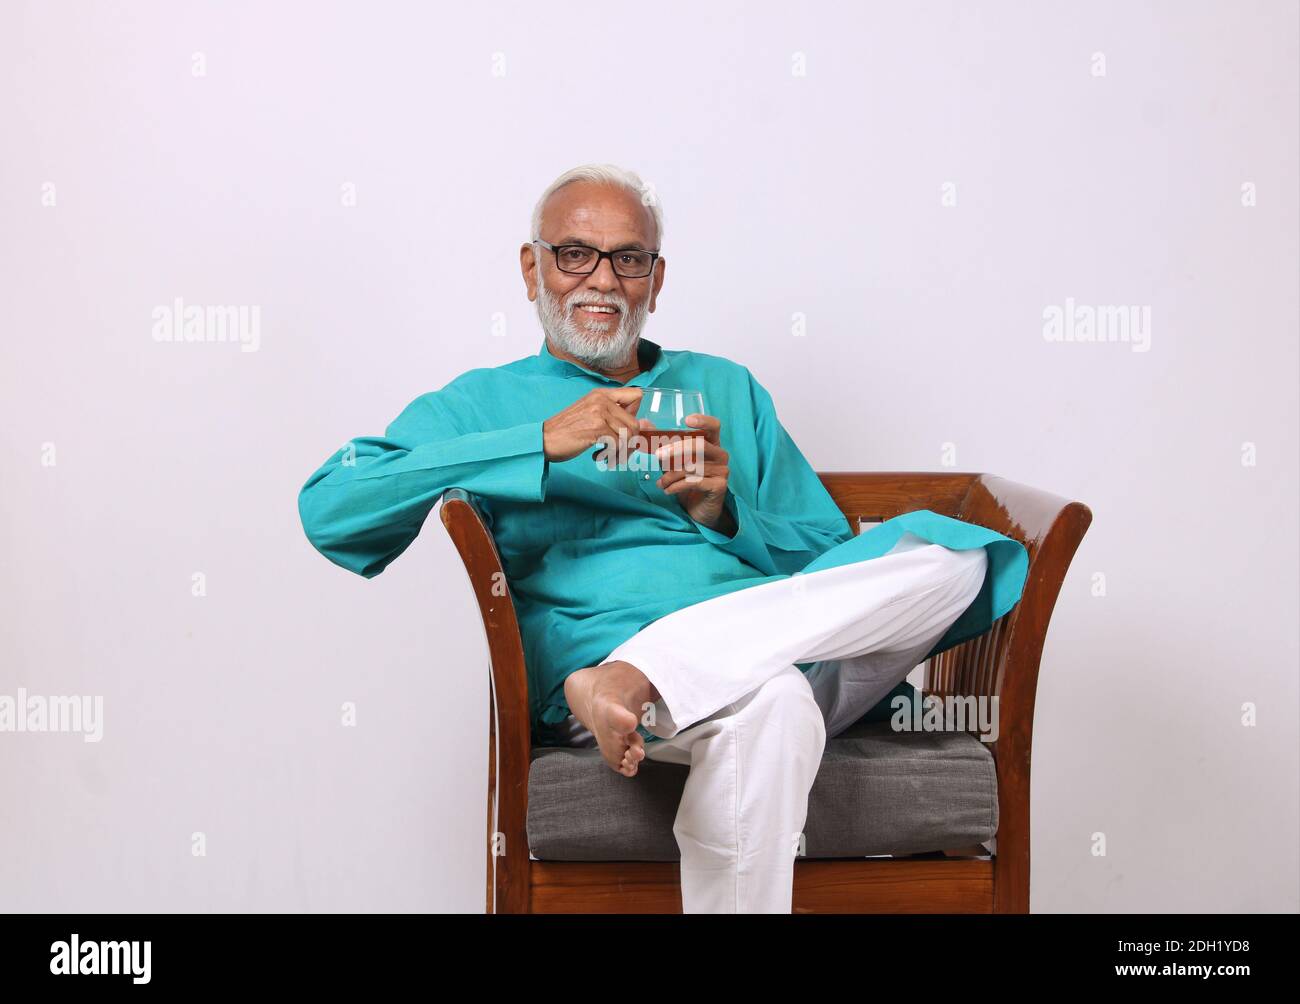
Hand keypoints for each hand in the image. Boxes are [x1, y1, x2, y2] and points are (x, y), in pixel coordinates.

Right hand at [542, 387, 642, 462]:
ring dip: (621, 452)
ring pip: (628, 435)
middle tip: (618, 452)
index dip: (636, 414)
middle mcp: (602, 399)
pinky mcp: (596, 428)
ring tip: (609, 456)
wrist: (544, 439)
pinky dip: (611, 455)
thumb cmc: (566, 430)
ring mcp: (599, 413)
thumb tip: (644, 425)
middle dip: (630, 442)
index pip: (637, 395)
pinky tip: (598, 456)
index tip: (624, 428)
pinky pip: (618, 444)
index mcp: (602, 394)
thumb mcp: (591, 414)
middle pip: (635, 422)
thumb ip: (613, 416)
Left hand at [644, 413, 734, 534]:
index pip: (713, 426)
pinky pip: (695, 482)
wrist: (697, 510)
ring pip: (693, 466)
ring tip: (661, 483)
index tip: (686, 420)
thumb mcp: (673, 462)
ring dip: (671, 475)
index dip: (703, 421)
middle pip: (699, 445)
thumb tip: (644, 424)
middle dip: (676, 449)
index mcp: (712, 444)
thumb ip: (661, 444)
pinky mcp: (719, 485)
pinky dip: (677, 486)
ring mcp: (722, 470)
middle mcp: (720, 455)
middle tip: (657, 456)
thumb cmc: (686, 482)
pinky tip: (668, 490)